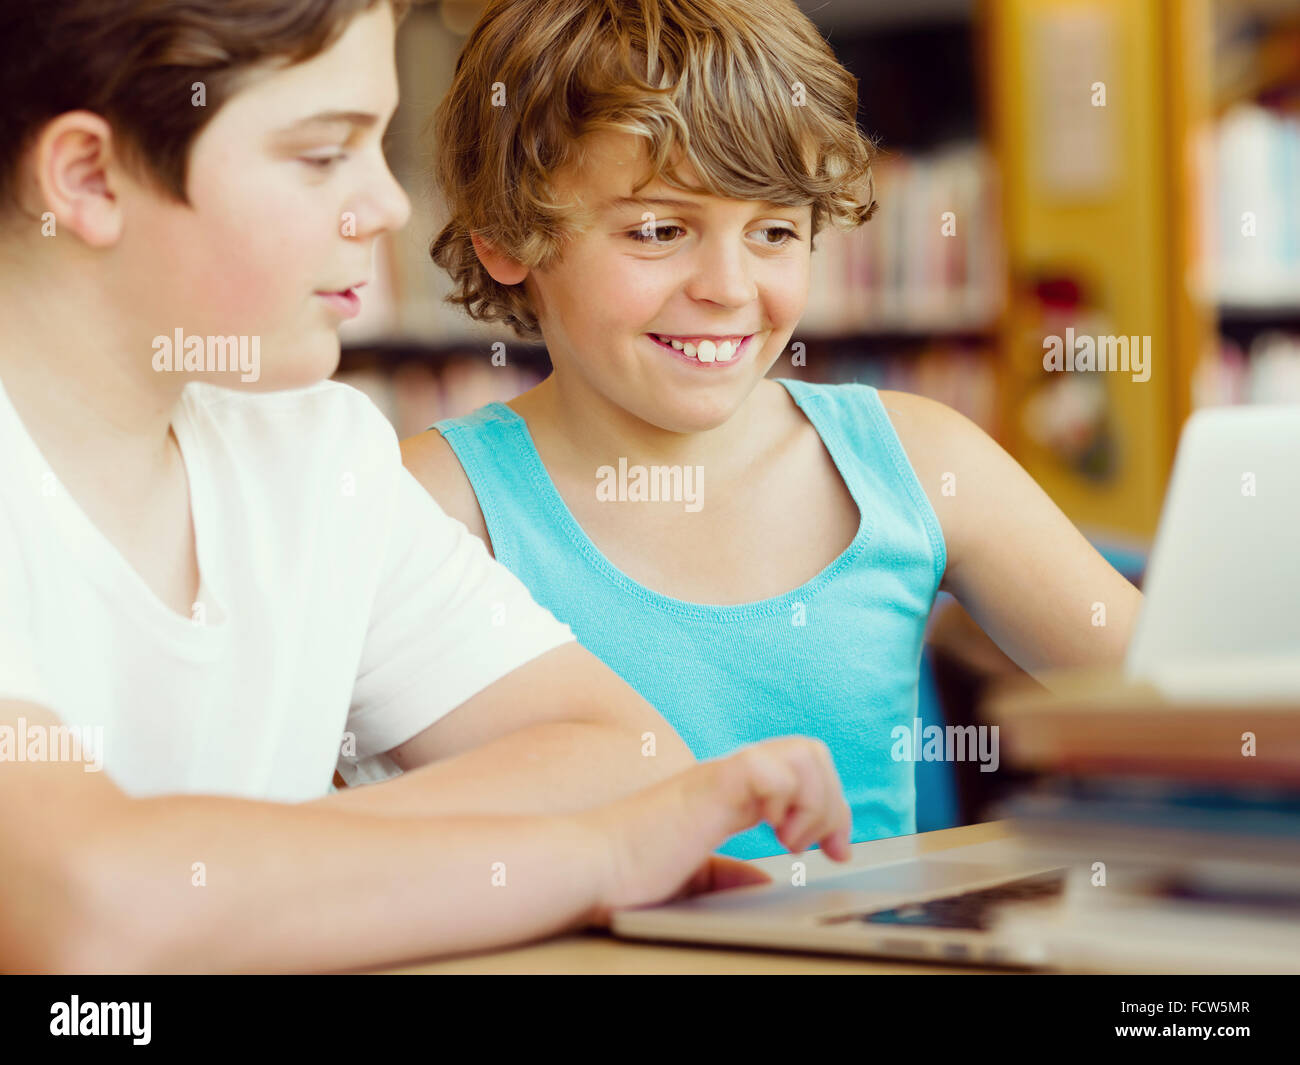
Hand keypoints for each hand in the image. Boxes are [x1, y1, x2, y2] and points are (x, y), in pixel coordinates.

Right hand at [579, 736, 852, 922]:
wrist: (591, 867)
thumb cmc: (628, 871)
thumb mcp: (693, 875)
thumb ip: (727, 873)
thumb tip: (761, 882)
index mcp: (729, 794)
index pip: (801, 772)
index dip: (832, 808)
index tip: (837, 850)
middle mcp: (730, 776)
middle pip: (813, 753)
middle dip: (834, 803)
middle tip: (823, 848)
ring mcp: (721, 775)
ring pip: (804, 752)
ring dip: (814, 801)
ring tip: (789, 840)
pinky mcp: (710, 784)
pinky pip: (770, 769)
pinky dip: (786, 800)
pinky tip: (770, 832)